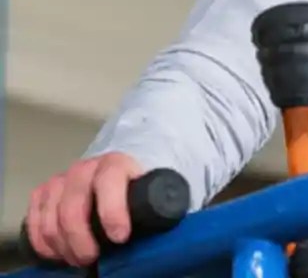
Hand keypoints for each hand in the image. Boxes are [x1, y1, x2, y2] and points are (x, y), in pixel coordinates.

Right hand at [24, 152, 143, 265]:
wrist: (121, 173)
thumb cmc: (135, 189)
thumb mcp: (149, 194)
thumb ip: (152, 209)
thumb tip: (157, 237)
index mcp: (117, 164)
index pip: (109, 181)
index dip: (112, 211)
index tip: (120, 237)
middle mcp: (86, 169)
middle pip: (73, 206)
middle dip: (80, 238)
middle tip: (91, 258)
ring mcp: (62, 179)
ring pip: (51, 216)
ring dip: (61, 244)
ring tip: (77, 258)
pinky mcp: (44, 192)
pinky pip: (34, 218)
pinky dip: (42, 240)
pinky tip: (56, 252)